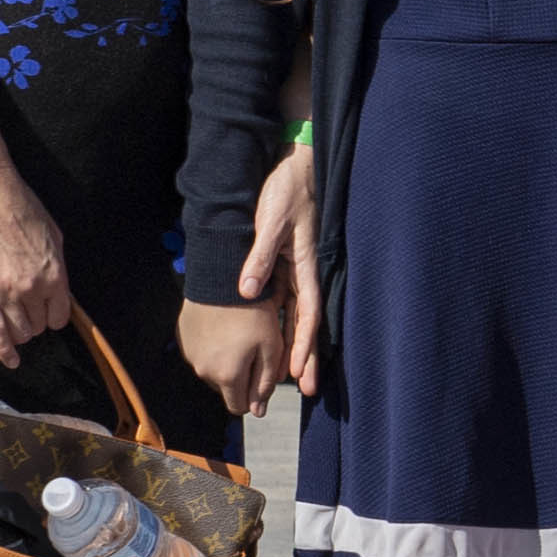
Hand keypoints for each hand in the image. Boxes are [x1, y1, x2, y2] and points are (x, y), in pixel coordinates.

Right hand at [0, 167, 74, 352]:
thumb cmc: (20, 209)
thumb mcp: (53, 236)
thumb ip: (55, 266)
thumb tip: (56, 287)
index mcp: (55, 274)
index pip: (60, 314)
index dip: (54, 316)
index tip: (48, 314)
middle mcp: (33, 289)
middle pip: (38, 325)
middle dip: (35, 321)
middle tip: (26, 311)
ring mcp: (6, 294)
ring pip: (19, 331)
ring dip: (19, 331)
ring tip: (15, 323)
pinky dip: (4, 351)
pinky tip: (10, 361)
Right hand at [177, 295, 286, 419]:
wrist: (221, 278)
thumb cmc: (253, 313)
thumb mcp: (271, 347)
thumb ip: (265, 383)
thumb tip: (258, 412)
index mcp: (227, 377)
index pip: (239, 407)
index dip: (253, 397)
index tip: (262, 376)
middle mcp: (203, 371)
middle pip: (226, 389)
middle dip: (240, 377)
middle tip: (253, 348)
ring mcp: (190, 355)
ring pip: (212, 371)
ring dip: (224, 361)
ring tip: (237, 333)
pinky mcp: (183, 339)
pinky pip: (200, 352)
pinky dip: (211, 346)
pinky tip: (222, 325)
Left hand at [239, 145, 319, 390]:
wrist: (293, 167)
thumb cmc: (286, 190)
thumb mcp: (272, 221)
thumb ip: (261, 256)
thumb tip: (248, 291)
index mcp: (305, 265)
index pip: (307, 313)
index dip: (303, 343)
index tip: (297, 371)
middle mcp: (303, 273)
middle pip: (306, 323)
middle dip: (307, 357)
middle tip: (306, 390)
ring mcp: (294, 270)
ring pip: (294, 316)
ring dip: (293, 346)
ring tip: (291, 378)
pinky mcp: (285, 264)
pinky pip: (284, 302)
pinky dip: (282, 325)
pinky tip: (275, 343)